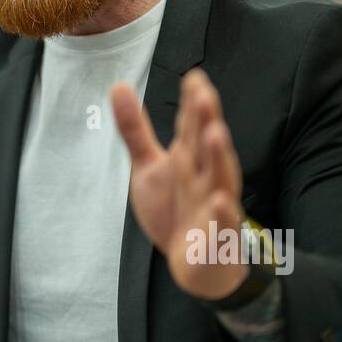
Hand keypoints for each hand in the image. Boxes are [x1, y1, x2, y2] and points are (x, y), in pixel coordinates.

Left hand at [111, 69, 247, 300]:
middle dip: (206, 120)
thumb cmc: (176, 209)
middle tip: (204, 95)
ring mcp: (213, 205)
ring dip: (219, 156)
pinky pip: (222, 223)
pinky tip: (220, 201)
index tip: (192, 78)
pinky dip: (223, 213)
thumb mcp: (148, 167)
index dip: (192, 103)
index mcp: (189, 158)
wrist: (196, 263)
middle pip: (205, 145)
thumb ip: (135, 129)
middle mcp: (204, 175)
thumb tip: (119, 85)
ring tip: (216, 133)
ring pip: (220, 177)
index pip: (191, 126)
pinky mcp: (218, 236)